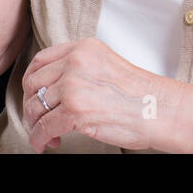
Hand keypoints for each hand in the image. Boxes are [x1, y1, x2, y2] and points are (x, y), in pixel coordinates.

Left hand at [21, 37, 180, 152]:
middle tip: (39, 120)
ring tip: (47, 135)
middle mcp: (76, 62)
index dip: (32, 81)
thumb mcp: (106, 65)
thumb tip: (52, 88)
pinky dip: (40, 139)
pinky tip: (48, 144)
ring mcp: (74, 86)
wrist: (160, 109)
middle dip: (32, 106)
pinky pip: (43, 128)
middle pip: (33, 84)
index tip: (33, 95)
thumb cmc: (140, 94)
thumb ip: (79, 68)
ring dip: (36, 125)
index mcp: (84, 48)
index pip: (41, 60)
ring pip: (35, 107)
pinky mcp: (74, 111)